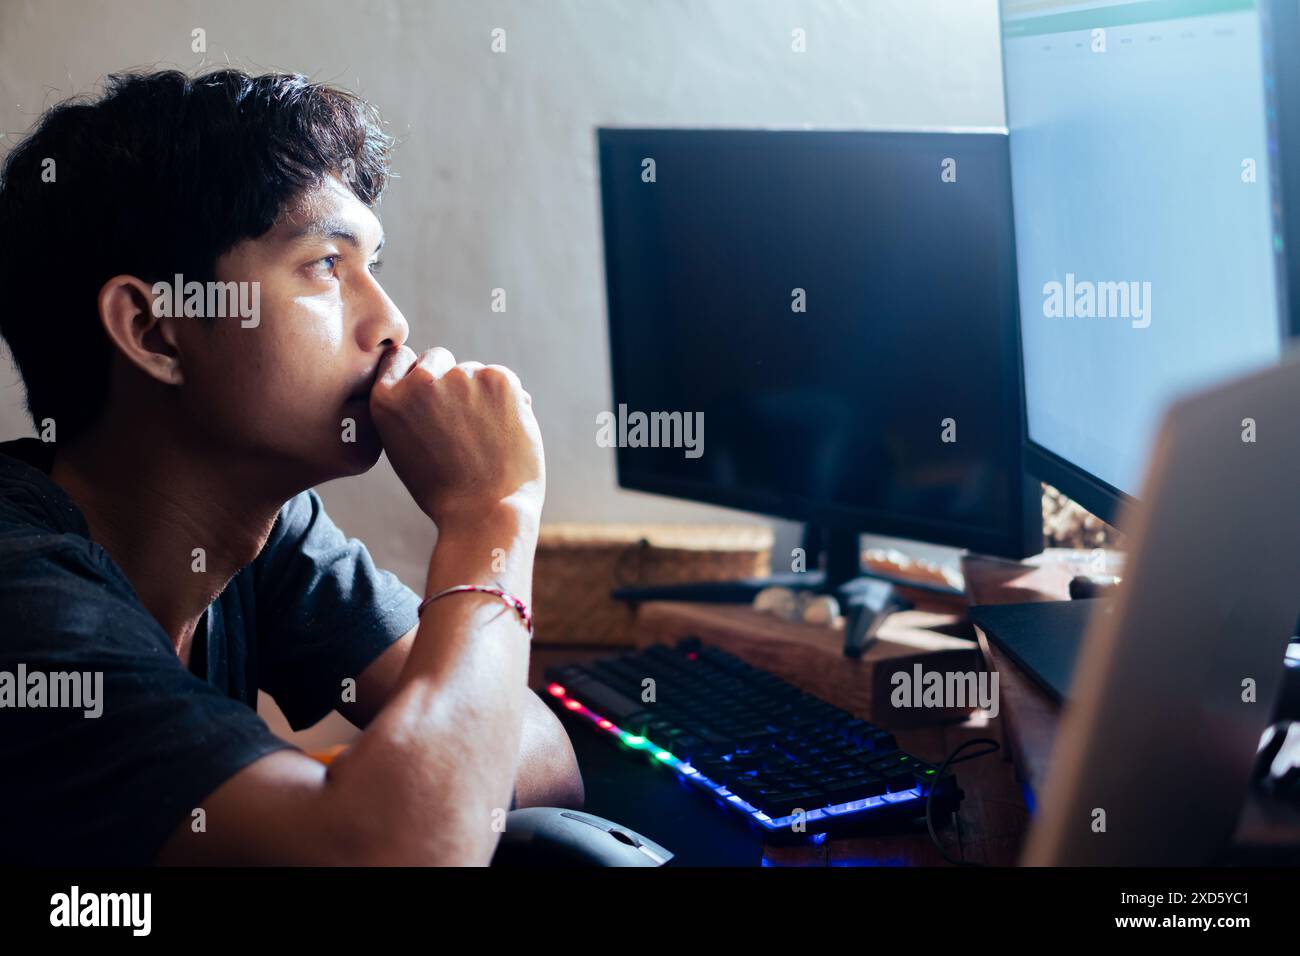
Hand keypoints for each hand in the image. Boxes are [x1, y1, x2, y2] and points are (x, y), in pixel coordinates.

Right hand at [370, 345, 544, 526]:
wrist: (486, 512)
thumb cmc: (446, 491)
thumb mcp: (403, 447)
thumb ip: (407, 409)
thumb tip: (425, 376)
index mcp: (386, 398)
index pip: (401, 358)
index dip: (419, 377)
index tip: (432, 400)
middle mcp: (419, 381)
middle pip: (439, 358)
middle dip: (451, 382)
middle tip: (463, 427)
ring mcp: (460, 376)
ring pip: (474, 371)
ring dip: (481, 394)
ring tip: (485, 439)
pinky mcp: (498, 379)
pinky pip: (503, 380)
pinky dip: (508, 401)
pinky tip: (504, 433)